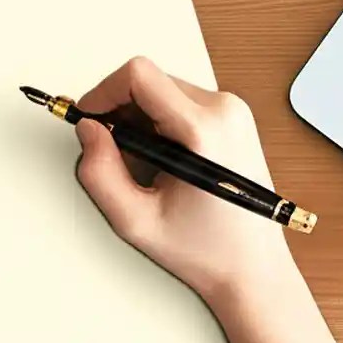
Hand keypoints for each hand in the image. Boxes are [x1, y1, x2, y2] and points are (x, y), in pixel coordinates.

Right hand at [75, 57, 342, 342]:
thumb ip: (99, 173)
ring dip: (139, 118)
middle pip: (149, 79)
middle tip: (113, 153)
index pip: (139, 74)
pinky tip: (162, 160)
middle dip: (119, 109)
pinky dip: (158, 122)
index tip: (89, 119)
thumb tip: (88, 130)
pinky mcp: (232, 117)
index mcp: (205, 129)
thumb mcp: (136, 221)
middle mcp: (224, 110)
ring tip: (143, 165)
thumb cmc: (206, 250)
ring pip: (162, 88)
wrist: (254, 268)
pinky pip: (179, 101)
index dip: (103, 91)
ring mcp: (233, 111)